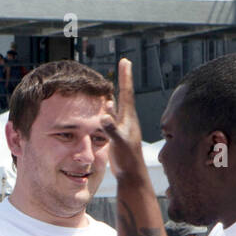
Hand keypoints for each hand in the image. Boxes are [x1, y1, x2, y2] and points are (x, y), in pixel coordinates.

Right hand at [100, 58, 145, 179]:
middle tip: (124, 64)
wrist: (131, 174)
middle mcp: (127, 119)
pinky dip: (108, 109)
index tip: (125, 61)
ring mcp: (123, 127)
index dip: (125, 76)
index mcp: (128, 118)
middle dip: (123, 79)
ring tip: (115, 81)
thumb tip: (104, 116)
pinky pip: (112, 117)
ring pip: (118, 105)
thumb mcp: (119, 143)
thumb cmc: (128, 159)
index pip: (126, 92)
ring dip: (116, 93)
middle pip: (124, 94)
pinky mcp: (118, 135)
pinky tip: (106, 107)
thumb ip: (112, 129)